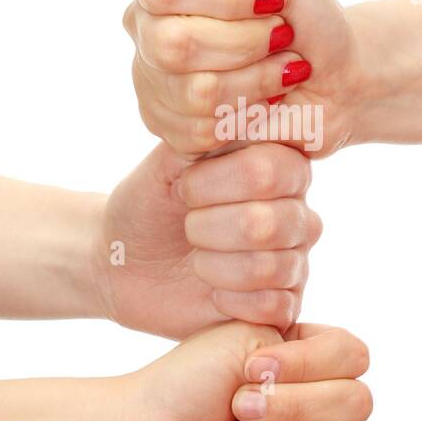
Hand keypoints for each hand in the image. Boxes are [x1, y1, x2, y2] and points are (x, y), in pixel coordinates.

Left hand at [94, 141, 320, 336]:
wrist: (124, 262)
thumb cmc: (148, 205)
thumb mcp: (165, 162)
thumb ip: (205, 137)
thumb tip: (241, 115)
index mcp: (278, 164)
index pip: (273, 168)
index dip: (216, 182)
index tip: (183, 188)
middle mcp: (297, 209)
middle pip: (272, 222)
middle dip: (207, 227)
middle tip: (187, 226)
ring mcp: (296, 259)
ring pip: (272, 266)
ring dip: (213, 265)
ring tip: (195, 258)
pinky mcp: (284, 304)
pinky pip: (273, 305)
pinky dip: (229, 299)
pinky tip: (211, 290)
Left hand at [97, 322, 371, 420]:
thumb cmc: (180, 386)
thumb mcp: (243, 340)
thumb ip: (302, 346)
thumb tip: (336, 381)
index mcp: (303, 358)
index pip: (354, 355)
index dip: (311, 364)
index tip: (254, 367)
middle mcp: (311, 403)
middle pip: (356, 403)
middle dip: (292, 406)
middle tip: (237, 406)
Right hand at [123, 0, 362, 158]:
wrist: (333, 76)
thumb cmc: (304, 17)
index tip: (274, 2)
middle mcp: (147, 26)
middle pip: (176, 45)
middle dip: (248, 44)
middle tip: (282, 38)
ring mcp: (150, 79)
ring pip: (195, 91)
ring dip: (257, 82)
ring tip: (284, 71)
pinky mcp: (168, 126)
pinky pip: (200, 130)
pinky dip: (250, 115)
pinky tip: (267, 101)